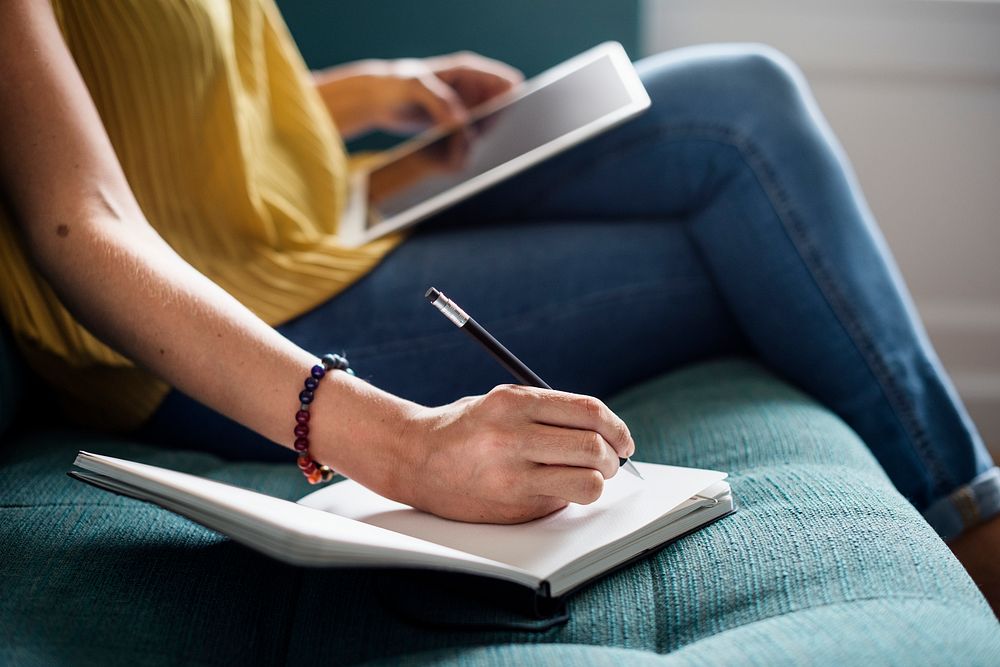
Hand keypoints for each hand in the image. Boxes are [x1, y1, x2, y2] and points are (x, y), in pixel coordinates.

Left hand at [314, 52, 522, 138]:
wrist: (377, 99)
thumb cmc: (395, 84)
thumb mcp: (414, 86)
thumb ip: (440, 101)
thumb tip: (462, 122)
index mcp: (469, 71)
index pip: (507, 82)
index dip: (513, 100)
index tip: (504, 120)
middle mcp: (472, 90)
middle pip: (501, 111)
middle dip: (492, 127)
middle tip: (470, 140)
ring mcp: (466, 108)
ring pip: (487, 129)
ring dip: (476, 141)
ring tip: (452, 147)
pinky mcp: (456, 125)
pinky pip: (470, 140)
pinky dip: (463, 148)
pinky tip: (445, 150)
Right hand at [395, 384, 635, 523]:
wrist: (414, 458)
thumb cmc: (466, 427)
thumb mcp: (504, 402)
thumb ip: (550, 412)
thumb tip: (606, 432)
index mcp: (515, 402)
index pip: (589, 412)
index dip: (617, 428)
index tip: (624, 439)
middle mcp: (513, 437)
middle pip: (594, 449)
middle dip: (614, 458)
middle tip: (611, 461)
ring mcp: (512, 476)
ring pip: (587, 484)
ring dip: (598, 482)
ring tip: (587, 477)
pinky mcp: (511, 506)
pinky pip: (561, 504)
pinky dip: (567, 497)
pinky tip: (549, 488)